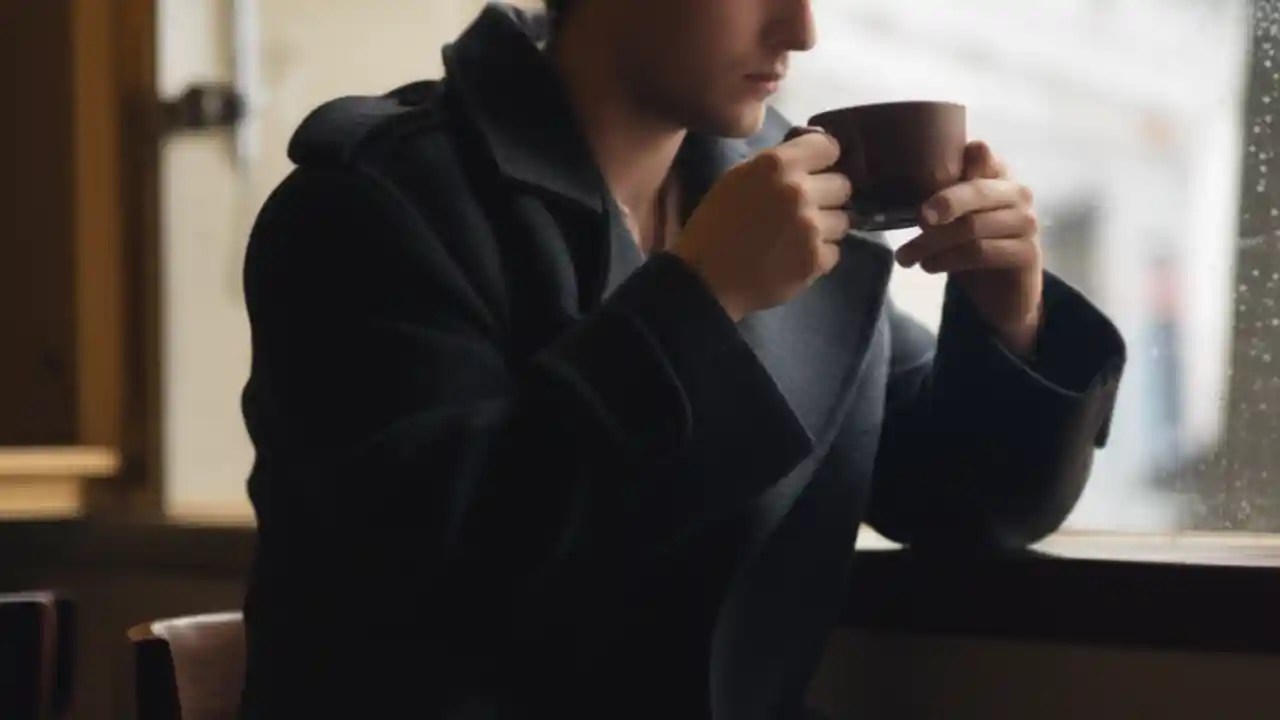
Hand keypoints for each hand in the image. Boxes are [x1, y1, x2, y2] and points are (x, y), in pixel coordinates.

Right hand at [671, 129, 852, 320]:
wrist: (705, 278)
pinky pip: (834, 251)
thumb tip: (807, 159)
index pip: (829, 147)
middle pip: (843, 185)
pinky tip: (794, 259)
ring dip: (825, 228)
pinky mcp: (817, 260)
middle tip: (806, 209)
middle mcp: (799, 191)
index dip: (823, 159)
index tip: (815, 170)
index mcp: (776, 164)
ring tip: (799, 238)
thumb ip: (775, 166)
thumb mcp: (737, 179)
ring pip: (843, 220)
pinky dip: (818, 256)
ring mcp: (812, 227)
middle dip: (827, 195)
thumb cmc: (714, 225)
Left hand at [894, 141, 1043, 356]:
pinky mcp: (1026, 253)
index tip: (925, 172)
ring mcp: (1026, 222)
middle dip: (942, 204)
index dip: (953, 159)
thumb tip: (895, 184)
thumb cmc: (973, 245)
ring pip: (972, 227)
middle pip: (976, 190)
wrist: (1004, 293)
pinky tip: (928, 266)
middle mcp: (1017, 193)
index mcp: (998, 174)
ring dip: (931, 243)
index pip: (981, 152)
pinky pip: (980, 252)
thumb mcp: (953, 218)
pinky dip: (947, 260)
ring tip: (906, 257)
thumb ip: (939, 196)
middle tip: (917, 219)